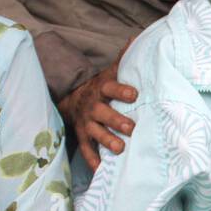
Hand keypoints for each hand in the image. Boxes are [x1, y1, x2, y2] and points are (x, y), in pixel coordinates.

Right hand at [58, 53, 137, 171]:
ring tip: (120, 150)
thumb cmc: (101, 87)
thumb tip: (136, 39)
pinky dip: (94, 162)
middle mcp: (93, 107)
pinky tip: (102, 171)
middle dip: (116, 120)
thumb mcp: (109, 72)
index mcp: (101, 89)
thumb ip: (123, 59)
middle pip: (103, 113)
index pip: (110, 87)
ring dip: (107, 141)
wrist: (73, 99)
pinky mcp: (82, 137)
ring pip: (95, 133)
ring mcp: (86, 123)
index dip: (121, 90)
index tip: (134, 94)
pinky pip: (87, 151)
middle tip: (131, 128)